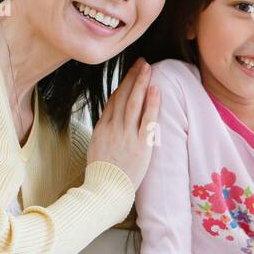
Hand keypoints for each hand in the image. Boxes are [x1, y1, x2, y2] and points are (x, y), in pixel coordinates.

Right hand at [85, 59, 160, 188]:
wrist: (104, 191)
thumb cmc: (102, 175)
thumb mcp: (97, 149)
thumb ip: (104, 133)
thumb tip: (110, 122)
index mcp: (102, 129)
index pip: (113, 101)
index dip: (122, 85)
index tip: (130, 74)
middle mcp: (113, 128)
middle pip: (123, 97)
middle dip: (132, 77)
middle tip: (141, 62)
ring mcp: (126, 136)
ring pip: (134, 103)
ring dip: (141, 83)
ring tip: (148, 68)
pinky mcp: (140, 145)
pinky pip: (146, 120)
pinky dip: (151, 103)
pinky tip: (156, 89)